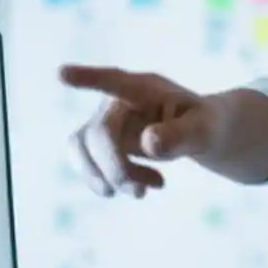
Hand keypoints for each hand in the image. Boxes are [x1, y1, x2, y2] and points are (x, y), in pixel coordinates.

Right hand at [60, 65, 215, 197]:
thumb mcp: (204, 129)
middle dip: (115, 168)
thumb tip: (149, 143)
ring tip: (141, 193)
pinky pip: (87, 163)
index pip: (116, 80)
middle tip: (141, 193)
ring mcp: (106, 120)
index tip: (63, 74)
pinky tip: (138, 189)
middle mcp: (118, 101)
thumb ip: (181, 134)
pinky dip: (107, 182)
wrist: (200, 132)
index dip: (89, 78)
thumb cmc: (204, 124)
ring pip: (83, 148)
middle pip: (98, 132)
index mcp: (146, 89)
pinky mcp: (101, 142)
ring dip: (106, 177)